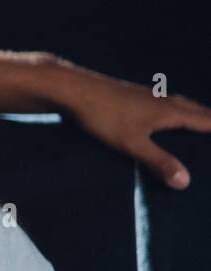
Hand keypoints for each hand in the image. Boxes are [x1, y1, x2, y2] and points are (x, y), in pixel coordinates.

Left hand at [60, 67, 210, 189]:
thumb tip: (186, 182)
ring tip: (200, 120)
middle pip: (196, 109)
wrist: (72, 88)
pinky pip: (162, 102)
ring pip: (178, 103)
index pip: (206, 120)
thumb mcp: (131, 143)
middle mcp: (162, 99)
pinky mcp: (129, 94)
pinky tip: (162, 112)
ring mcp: (145, 95)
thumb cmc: (102, 115)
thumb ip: (158, 161)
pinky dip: (173, 109)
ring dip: (193, 112)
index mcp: (169, 111)